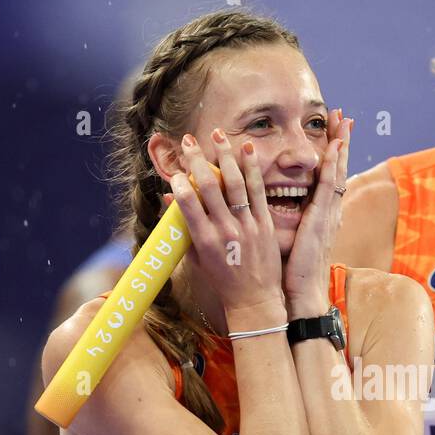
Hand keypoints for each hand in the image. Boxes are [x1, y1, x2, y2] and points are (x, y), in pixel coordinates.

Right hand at [168, 129, 284, 316]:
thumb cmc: (223, 281)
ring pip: (235, 183)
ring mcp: (247, 226)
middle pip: (209, 186)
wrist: (254, 301)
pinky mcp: (265, 225)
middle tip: (188, 140)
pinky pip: (258, 191)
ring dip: (224, 155)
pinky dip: (252, 169)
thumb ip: (184, 228)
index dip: (179, 181)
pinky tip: (247, 149)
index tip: (174, 169)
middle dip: (196, 159)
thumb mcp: (197, 258)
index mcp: (205, 240)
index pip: (188, 202)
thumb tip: (169, 200)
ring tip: (217, 134)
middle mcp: (225, 230)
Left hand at [284, 109, 351, 316]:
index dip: (329, 153)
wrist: (300, 295)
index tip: (331, 130)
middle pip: (336, 168)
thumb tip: (255, 207)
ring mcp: (328, 214)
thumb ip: (275, 220)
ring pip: (336, 171)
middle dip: (340, 140)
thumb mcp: (284, 241)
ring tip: (343, 119)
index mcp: (319, 216)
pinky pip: (329, 187)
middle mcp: (328, 211)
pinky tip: (336, 147)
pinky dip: (334, 165)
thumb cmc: (286, 273)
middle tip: (343, 114)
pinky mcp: (322, 220)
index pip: (326, 177)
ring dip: (341, 144)